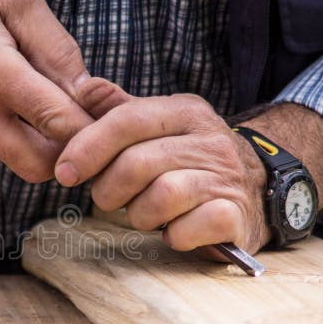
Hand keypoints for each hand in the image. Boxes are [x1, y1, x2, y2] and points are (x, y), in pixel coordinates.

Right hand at [0, 0, 93, 181]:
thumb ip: (57, 49)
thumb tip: (91, 94)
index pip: (58, 122)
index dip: (93, 130)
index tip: (111, 127)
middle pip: (39, 165)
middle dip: (66, 152)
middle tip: (77, 125)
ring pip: (14, 158)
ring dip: (31, 139)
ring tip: (21, 96)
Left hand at [55, 93, 270, 254]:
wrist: (258, 191)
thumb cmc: (190, 162)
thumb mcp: (158, 128)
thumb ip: (119, 110)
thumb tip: (82, 87)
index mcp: (185, 112)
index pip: (127, 120)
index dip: (88, 147)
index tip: (64, 172)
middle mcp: (210, 140)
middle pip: (136, 163)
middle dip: (109, 189)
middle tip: (110, 200)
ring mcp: (227, 179)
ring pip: (160, 196)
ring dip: (140, 214)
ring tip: (146, 214)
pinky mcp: (234, 217)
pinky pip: (186, 230)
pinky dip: (172, 236)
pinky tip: (175, 230)